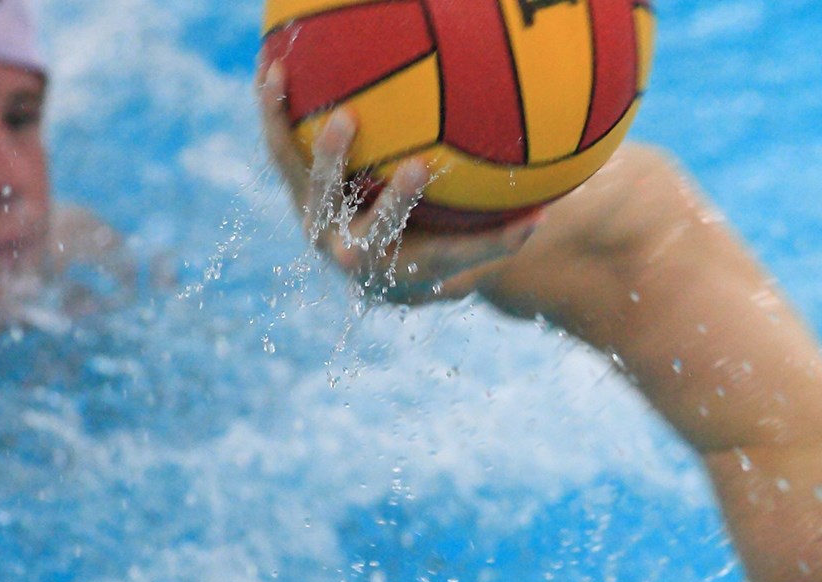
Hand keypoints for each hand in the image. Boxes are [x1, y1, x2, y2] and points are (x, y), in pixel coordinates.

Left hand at [257, 62, 537, 303]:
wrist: (362, 270)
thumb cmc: (423, 252)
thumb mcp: (457, 251)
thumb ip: (496, 237)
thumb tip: (546, 213)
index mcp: (398, 268)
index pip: (448, 258)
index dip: (486, 244)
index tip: (527, 225)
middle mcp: (351, 251)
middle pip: (374, 229)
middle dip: (398, 203)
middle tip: (421, 168)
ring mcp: (316, 218)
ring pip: (318, 187)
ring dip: (331, 153)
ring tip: (345, 117)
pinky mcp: (295, 188)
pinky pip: (282, 147)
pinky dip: (275, 112)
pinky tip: (274, 71)